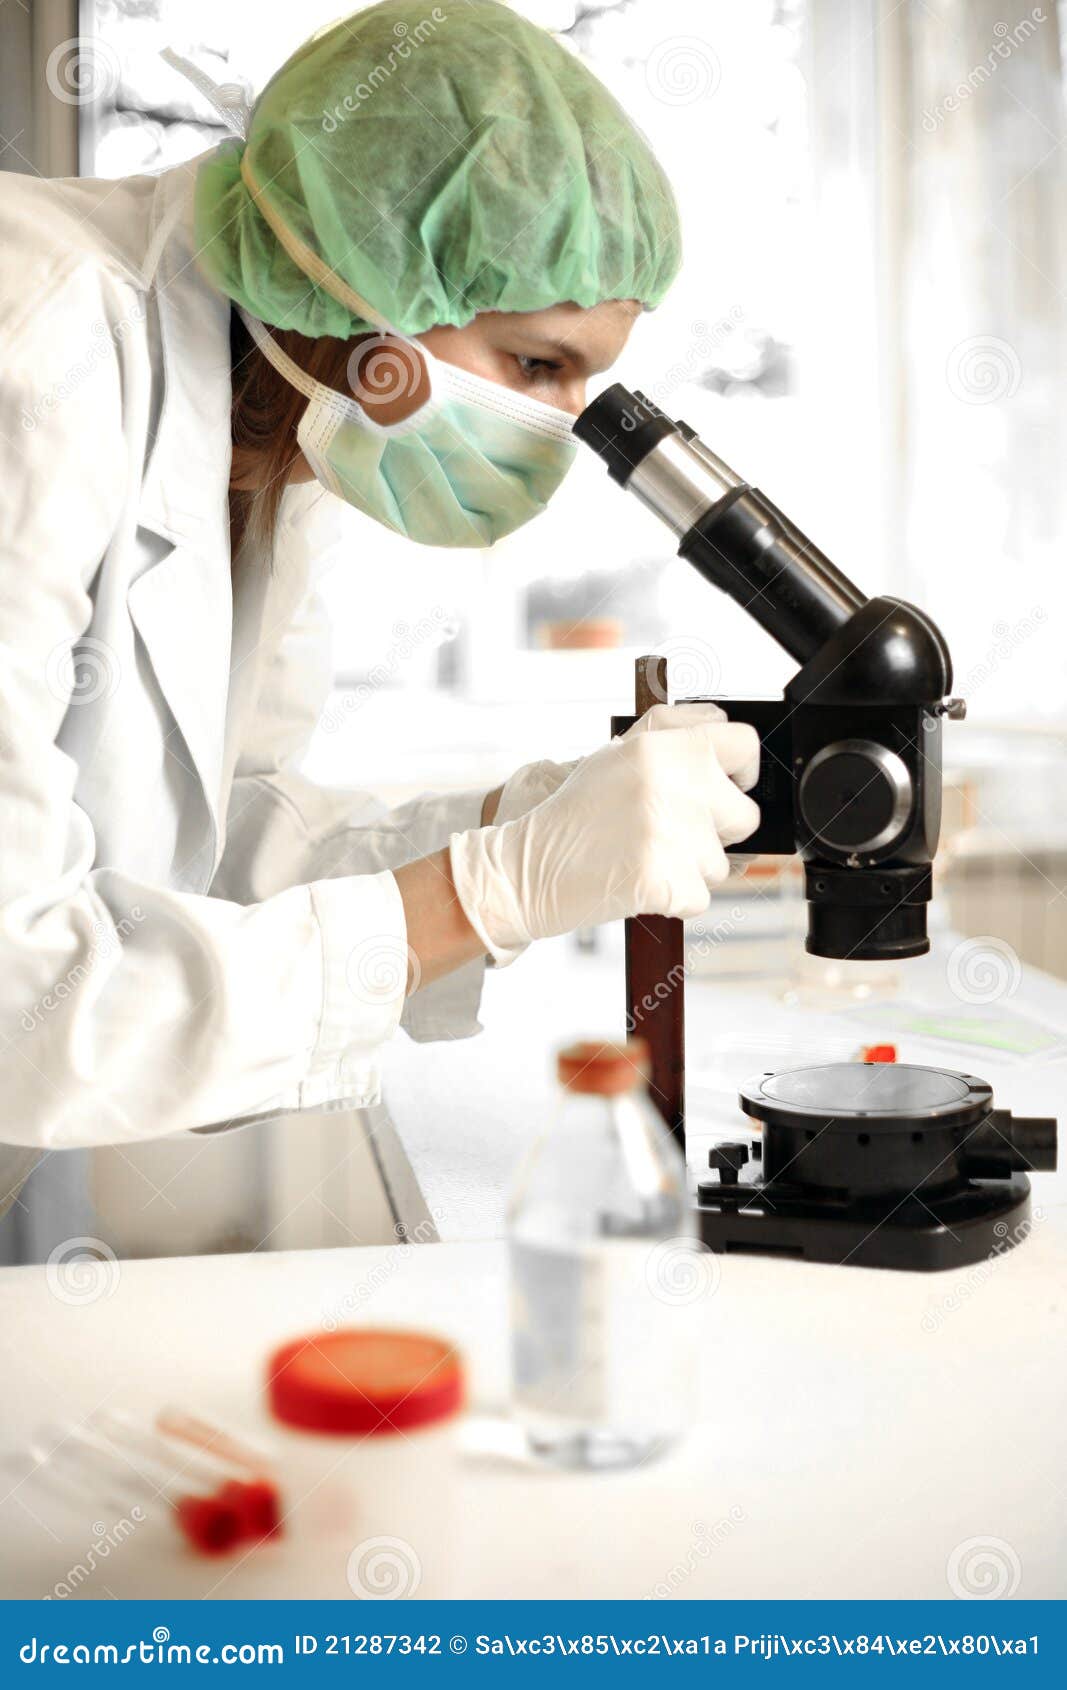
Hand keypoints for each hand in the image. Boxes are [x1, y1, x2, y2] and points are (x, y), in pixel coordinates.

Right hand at [450, 703, 760, 963]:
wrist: (527, 870)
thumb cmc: (574, 814)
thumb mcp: (616, 755)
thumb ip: (672, 732)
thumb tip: (721, 724)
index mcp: (662, 747)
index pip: (744, 746)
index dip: (741, 772)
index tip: (729, 787)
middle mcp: (673, 785)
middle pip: (743, 816)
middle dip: (714, 831)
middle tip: (666, 831)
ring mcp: (671, 836)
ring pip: (721, 863)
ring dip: (689, 868)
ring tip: (642, 856)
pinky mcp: (665, 882)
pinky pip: (701, 898)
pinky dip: (674, 900)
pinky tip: (639, 882)